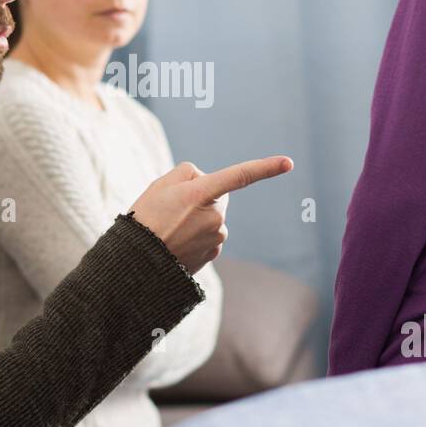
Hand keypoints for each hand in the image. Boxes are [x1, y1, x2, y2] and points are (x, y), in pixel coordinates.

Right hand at [129, 155, 292, 272]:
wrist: (137, 264)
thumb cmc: (146, 218)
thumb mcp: (160, 185)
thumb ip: (189, 173)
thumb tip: (207, 180)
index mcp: (202, 194)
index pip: (240, 176)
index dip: (265, 168)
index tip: (288, 162)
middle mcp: (215, 216)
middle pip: (219, 196)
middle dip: (204, 196)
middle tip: (173, 207)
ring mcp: (216, 237)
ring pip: (213, 216)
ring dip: (198, 217)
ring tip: (170, 227)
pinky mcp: (213, 252)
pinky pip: (210, 235)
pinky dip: (197, 234)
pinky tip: (178, 241)